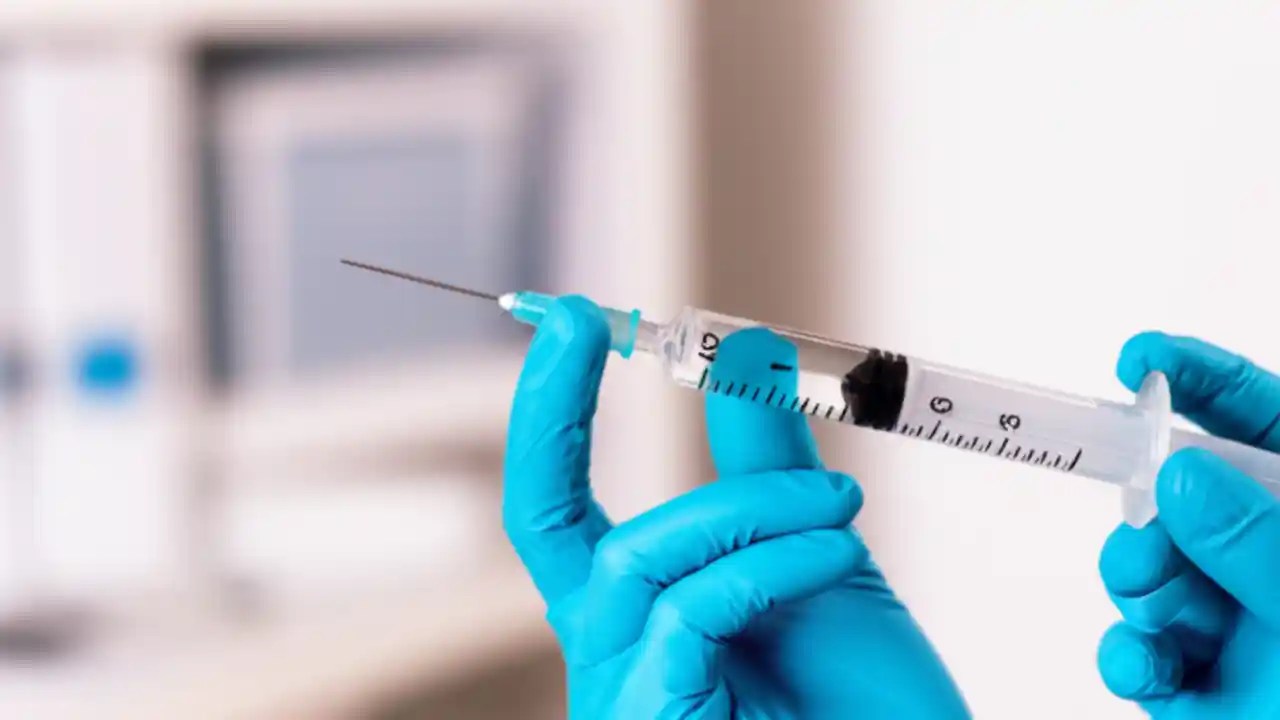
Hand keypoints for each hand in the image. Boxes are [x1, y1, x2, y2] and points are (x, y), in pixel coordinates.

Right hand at [504, 296, 968, 718]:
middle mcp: (610, 652)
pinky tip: (835, 554)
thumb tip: (740, 351)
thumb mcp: (815, 559)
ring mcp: (622, 697)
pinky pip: (688, 610)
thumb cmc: (865, 706)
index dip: (551, 415)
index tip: (574, 322)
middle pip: (543, 523)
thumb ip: (767, 467)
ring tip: (839, 503)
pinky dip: (768, 566)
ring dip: (748, 510)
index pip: (560, 507)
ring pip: (638, 557)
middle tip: (582, 321)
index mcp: (635, 612)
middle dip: (549, 415)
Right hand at [1098, 333, 1279, 716]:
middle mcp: (1278, 571)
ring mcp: (1240, 632)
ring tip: (1161, 613)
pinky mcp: (1199, 691)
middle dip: (1154, 512)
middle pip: (1189, 500)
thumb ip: (1264, 544)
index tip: (1140, 360)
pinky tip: (1149, 665)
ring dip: (1140, 585)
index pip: (1272, 424)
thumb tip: (1184, 477)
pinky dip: (1130, 655)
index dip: (1206, 382)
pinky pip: (1138, 653)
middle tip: (1154, 544)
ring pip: (1153, 575)